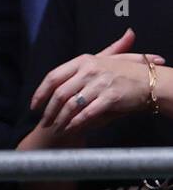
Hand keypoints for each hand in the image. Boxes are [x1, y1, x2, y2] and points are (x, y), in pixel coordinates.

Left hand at [30, 28, 164, 135]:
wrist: (154, 82)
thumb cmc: (128, 72)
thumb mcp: (106, 61)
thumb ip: (83, 67)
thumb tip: (65, 79)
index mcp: (83, 61)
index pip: (53, 77)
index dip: (40, 93)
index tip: (34, 105)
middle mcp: (89, 71)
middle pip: (59, 93)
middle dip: (49, 111)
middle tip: (45, 122)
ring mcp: (99, 84)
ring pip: (71, 105)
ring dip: (61, 119)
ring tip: (56, 128)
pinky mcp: (110, 98)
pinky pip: (86, 113)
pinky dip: (76, 123)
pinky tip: (71, 129)